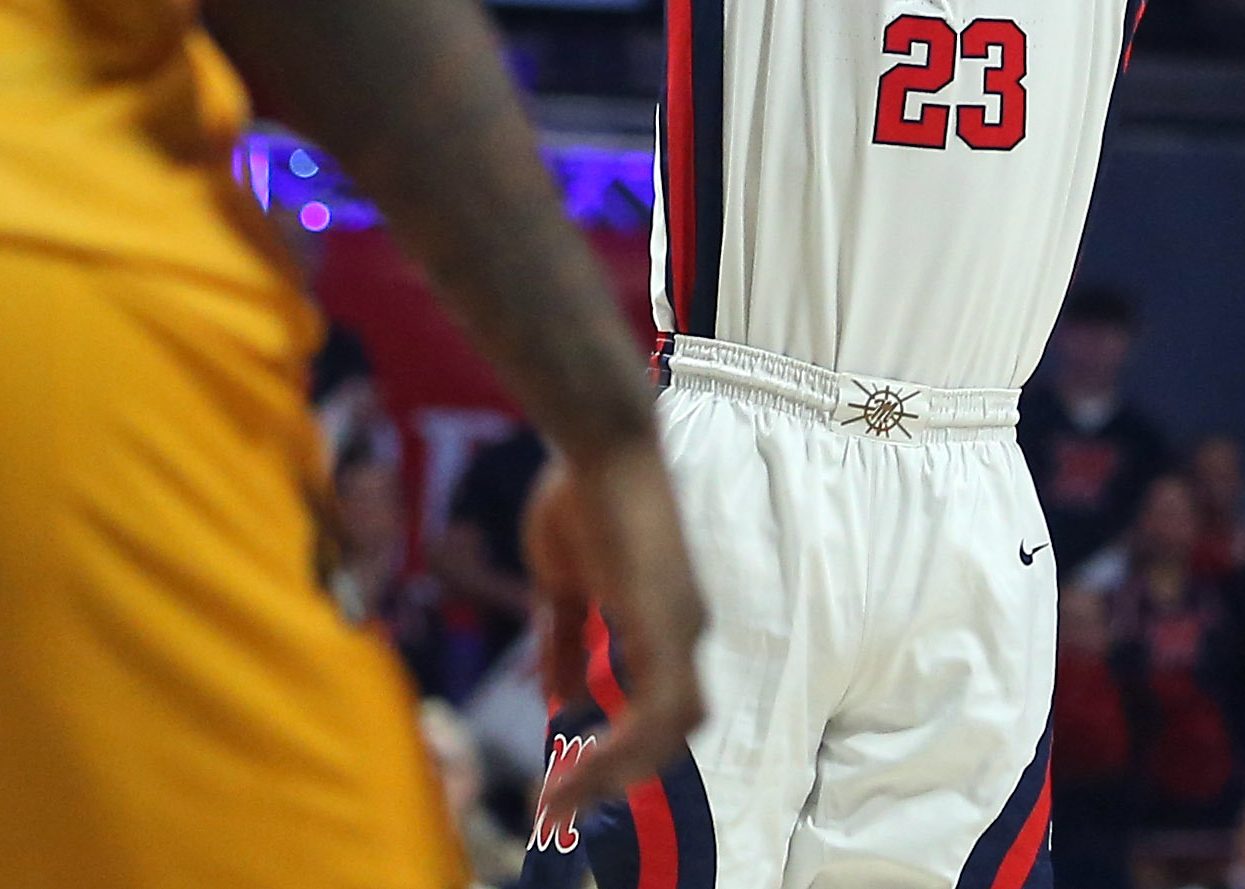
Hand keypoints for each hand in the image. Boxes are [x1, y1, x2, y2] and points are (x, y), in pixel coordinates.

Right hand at [523, 444, 705, 847]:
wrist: (597, 437)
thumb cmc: (580, 494)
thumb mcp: (563, 583)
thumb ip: (565, 642)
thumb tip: (559, 701)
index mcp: (663, 623)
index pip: (656, 708)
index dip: (620, 750)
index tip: (567, 780)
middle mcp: (685, 631)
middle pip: (672, 731)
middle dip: (618, 776)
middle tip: (562, 806)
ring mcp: (682, 626)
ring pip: (672, 729)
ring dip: (619, 770)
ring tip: (565, 795)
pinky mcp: (667, 619)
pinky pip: (661, 706)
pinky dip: (626, 744)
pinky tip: (584, 763)